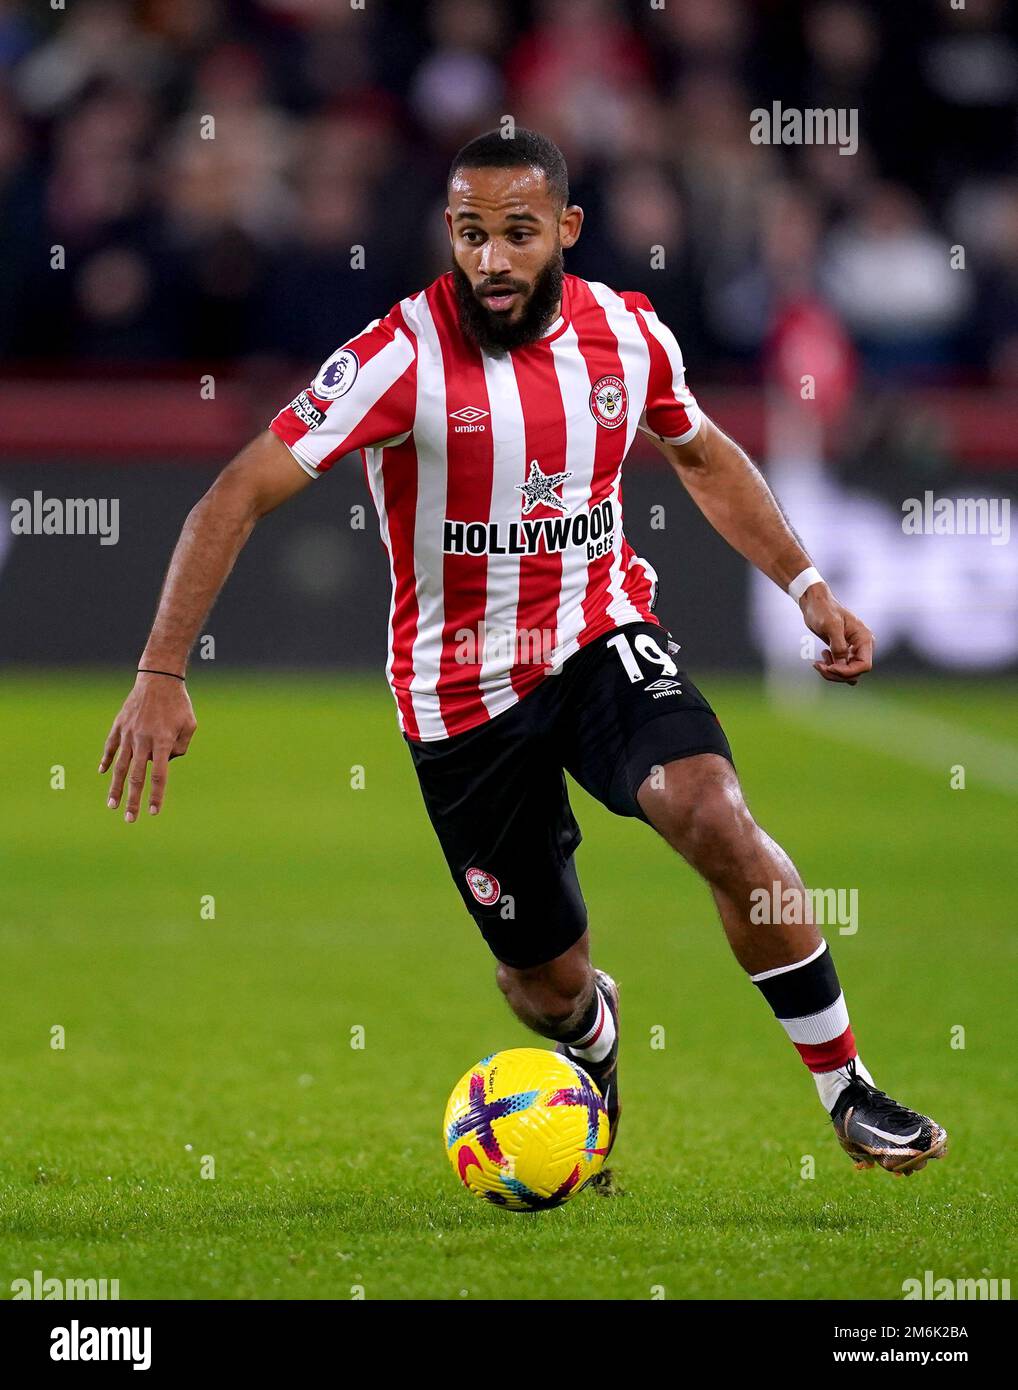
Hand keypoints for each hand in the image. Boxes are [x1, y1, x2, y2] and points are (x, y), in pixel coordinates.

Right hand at [99, 673, 196, 820]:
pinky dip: (106, 760)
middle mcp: (144, 741)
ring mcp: (129, 733)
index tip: (153, 812)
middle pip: (137, 777)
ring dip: (115, 788)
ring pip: (120, 766)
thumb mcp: (190, 725)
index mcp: (163, 742)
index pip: (159, 776)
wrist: (158, 678)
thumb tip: (167, 761)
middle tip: (129, 819)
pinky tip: (102, 772)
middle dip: (133, 800)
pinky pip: (111, 746)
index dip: (156, 796)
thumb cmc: (178, 704)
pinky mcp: (119, 725)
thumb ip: (181, 748)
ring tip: (111, 806)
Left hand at [800, 585, 873, 684]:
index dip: (847, 671)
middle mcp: (862, 646)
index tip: (830, 667)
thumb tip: (841, 665)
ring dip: (832, 673)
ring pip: (847, 674)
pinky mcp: (843, 652)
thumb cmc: (824, 610)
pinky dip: (830, 668)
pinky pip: (841, 668)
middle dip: (836, 673)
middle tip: (818, 666)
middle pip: (855, 673)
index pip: (864, 665)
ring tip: (818, 663)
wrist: (815, 603)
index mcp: (864, 639)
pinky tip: (822, 657)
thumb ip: (838, 646)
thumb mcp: (831, 626)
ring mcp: (853, 650)